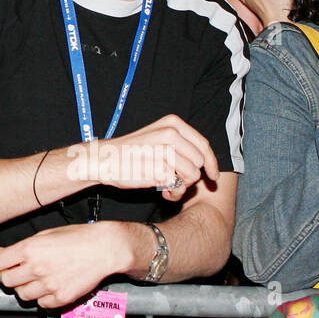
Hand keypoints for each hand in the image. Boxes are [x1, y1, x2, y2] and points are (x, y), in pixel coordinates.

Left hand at [0, 222, 134, 307]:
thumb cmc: (77, 237)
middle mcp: (37, 268)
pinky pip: (41, 304)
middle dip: (6, 275)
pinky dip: (41, 298)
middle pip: (6, 280)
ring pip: (22, 294)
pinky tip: (47, 287)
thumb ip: (22, 246)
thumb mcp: (44, 234)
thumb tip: (3, 253)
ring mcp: (49, 285)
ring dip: (23, 288)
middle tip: (12, 272)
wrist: (103, 248)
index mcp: (30, 249)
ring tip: (33, 279)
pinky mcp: (61, 297)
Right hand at [75, 115, 219, 202]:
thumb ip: (181, 144)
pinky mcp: (160, 168)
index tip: (213, 176)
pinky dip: (173, 193)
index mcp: (172, 123)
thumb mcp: (158, 137)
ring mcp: (165, 150)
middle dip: (192, 176)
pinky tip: (161, 191)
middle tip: (176, 182)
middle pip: (200, 162)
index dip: (212, 163)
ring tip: (168, 187)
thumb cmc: (132, 152)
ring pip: (193, 176)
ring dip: (183, 187)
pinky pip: (179, 187)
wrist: (105, 160)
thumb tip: (207, 163)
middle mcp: (171, 133)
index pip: (203, 145)